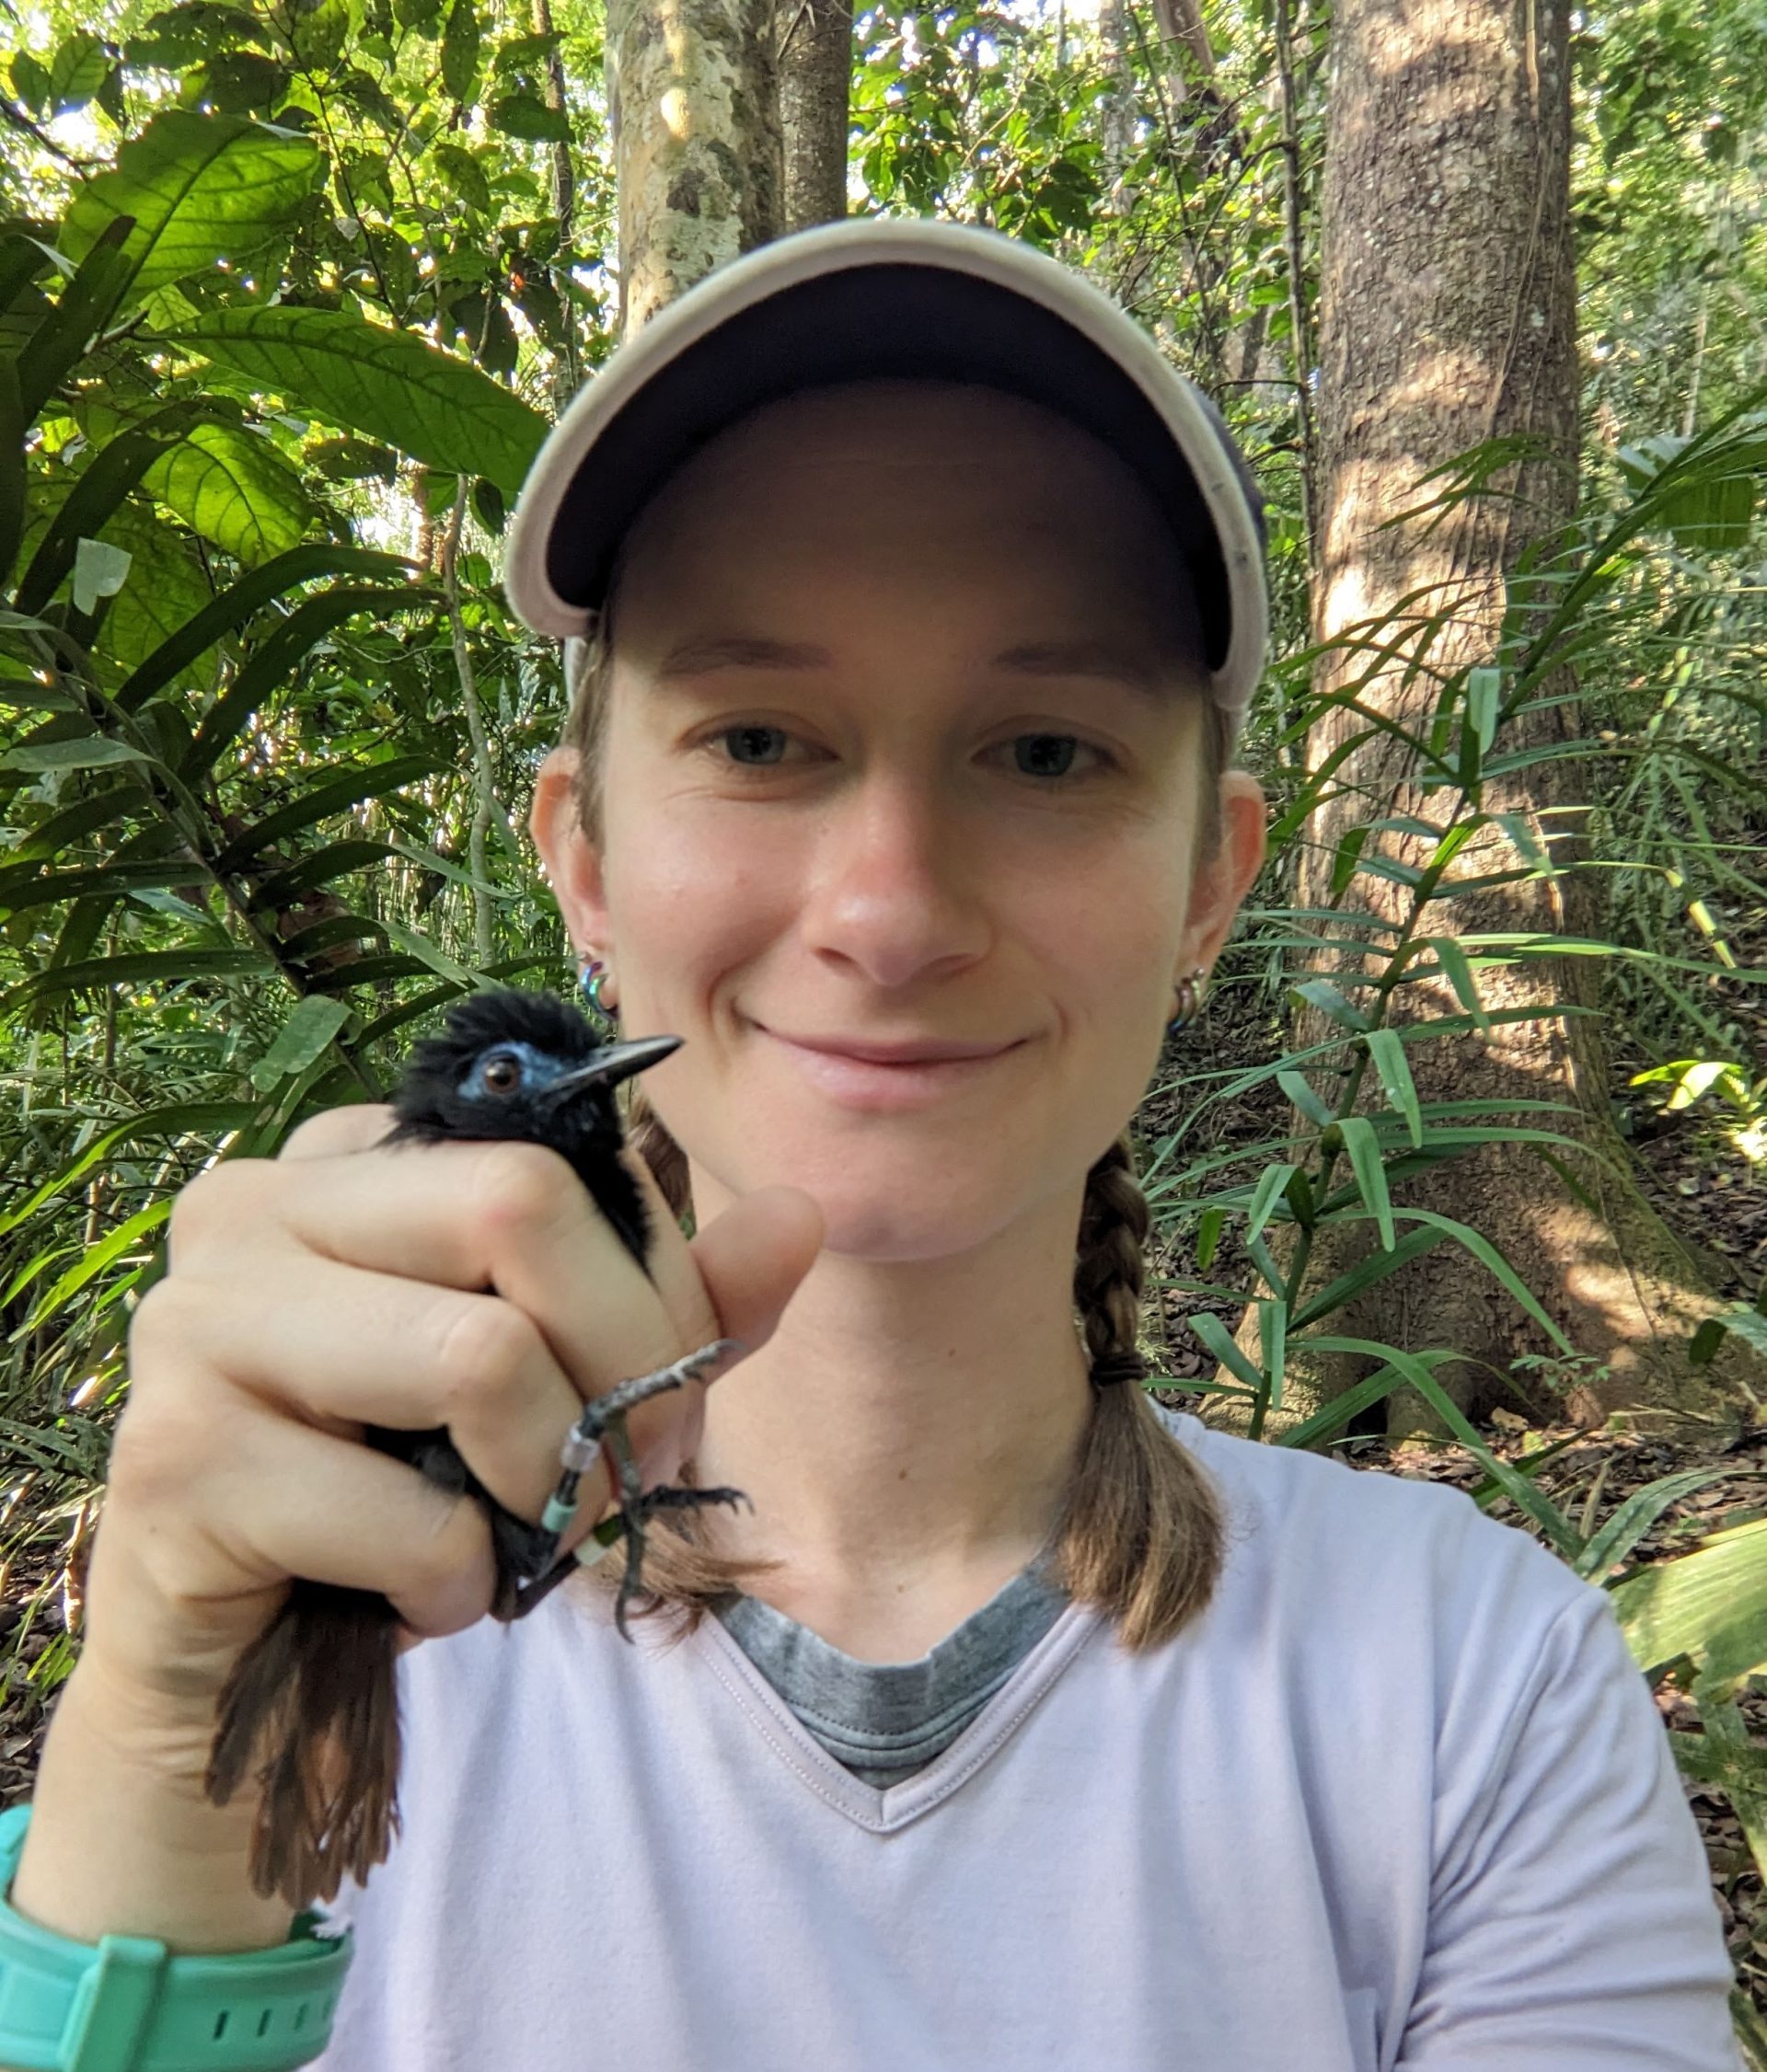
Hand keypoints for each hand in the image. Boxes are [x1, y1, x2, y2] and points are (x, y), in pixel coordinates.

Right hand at [80, 1105, 822, 1752]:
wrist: (240, 1670)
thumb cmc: (404, 1496)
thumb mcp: (562, 1387)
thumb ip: (677, 1305)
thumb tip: (803, 1219)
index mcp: (345, 1160)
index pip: (554, 1156)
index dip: (650, 1281)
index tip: (652, 1393)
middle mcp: (252, 1206)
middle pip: (518, 1206)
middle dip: (624, 1365)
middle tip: (620, 1474)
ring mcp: (195, 1324)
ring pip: (477, 1354)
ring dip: (547, 1484)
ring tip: (517, 1537)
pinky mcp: (174, 1464)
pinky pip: (405, 1515)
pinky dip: (458, 1582)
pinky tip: (420, 1596)